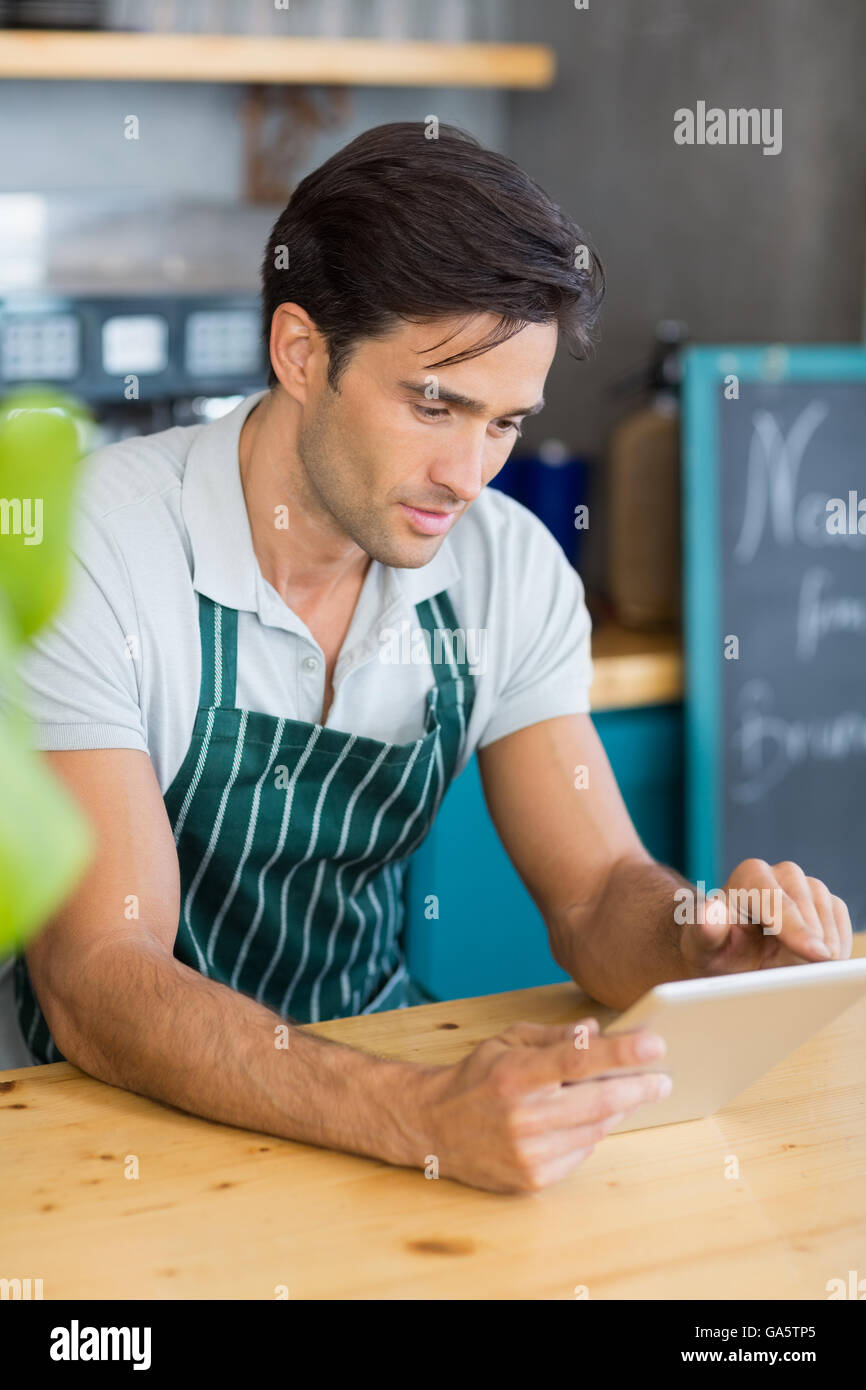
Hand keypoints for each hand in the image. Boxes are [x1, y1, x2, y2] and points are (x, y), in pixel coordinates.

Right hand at [419, 1017, 670, 1193]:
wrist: (434, 1127)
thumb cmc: (477, 1078)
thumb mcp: (508, 1042)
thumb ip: (555, 1036)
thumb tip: (597, 1030)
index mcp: (515, 1075)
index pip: (577, 1060)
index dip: (620, 1052)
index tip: (655, 1044)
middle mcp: (523, 1117)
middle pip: (599, 1101)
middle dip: (638, 1087)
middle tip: (662, 1078)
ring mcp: (529, 1153)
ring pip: (597, 1129)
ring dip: (618, 1110)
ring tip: (627, 1093)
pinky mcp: (534, 1179)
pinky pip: (582, 1153)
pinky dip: (592, 1133)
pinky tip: (587, 1119)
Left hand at [680, 858, 852, 975]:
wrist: (727, 952)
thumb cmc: (714, 948)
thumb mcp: (702, 948)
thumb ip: (704, 931)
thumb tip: (710, 914)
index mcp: (749, 876)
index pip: (777, 899)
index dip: (797, 929)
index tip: (816, 955)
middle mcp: (780, 874)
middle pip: (808, 902)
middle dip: (811, 941)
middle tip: (806, 974)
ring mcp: (805, 886)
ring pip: (828, 909)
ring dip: (825, 945)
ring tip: (804, 971)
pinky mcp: (823, 902)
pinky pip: (840, 919)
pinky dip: (837, 944)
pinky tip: (822, 965)